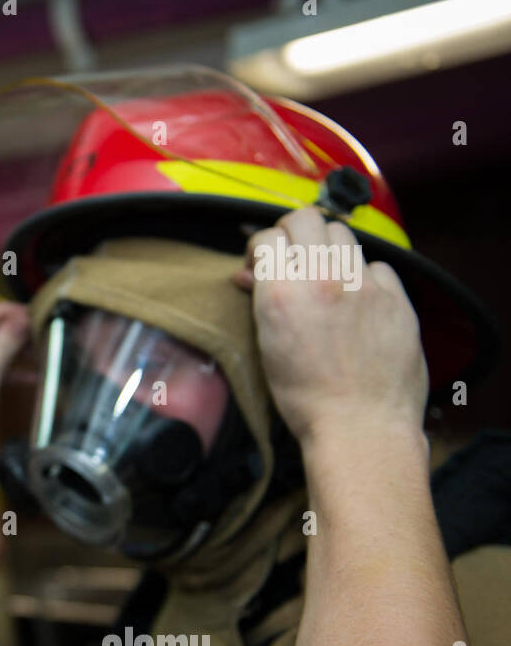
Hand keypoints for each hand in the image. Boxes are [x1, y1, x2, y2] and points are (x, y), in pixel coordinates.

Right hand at [233, 207, 426, 447]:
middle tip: (290, 253)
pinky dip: (364, 276)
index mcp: (282, 294)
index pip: (266, 238)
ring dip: (328, 248)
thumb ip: (260, 303)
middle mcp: (323, 280)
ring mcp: (363, 285)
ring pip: (342, 235)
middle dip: (292, 232)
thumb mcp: (267, 349)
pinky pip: (377, 266)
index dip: (259, 248)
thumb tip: (252, 276)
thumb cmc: (308, 399)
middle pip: (305, 219)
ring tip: (325, 274)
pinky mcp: (395, 297)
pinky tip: (357, 299)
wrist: (360, 426)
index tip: (261, 261)